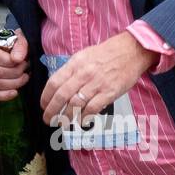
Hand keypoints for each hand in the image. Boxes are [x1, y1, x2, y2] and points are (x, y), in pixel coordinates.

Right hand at [0, 30, 28, 99]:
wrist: (13, 49)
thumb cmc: (15, 43)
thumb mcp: (21, 39)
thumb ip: (20, 46)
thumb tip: (17, 59)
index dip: (10, 63)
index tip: (22, 62)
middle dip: (15, 74)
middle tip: (25, 70)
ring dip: (13, 84)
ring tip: (23, 78)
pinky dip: (4, 95)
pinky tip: (14, 92)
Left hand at [40, 31, 157, 125]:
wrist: (130, 51)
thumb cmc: (106, 54)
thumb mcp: (84, 56)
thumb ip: (71, 71)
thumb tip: (59, 87)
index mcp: (75, 64)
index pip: (54, 82)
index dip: (45, 97)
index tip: (43, 106)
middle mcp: (83, 74)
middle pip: (62, 96)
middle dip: (52, 111)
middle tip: (48, 119)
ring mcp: (96, 84)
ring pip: (75, 105)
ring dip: (66, 117)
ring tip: (63, 123)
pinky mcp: (109, 93)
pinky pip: (92, 109)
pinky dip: (84, 117)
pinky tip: (80, 121)